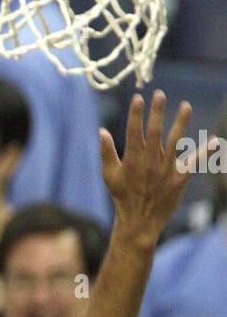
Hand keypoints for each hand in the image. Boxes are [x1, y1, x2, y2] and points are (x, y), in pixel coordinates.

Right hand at [100, 91, 200, 245]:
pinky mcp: (179, 179)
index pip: (133, 131)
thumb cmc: (123, 196)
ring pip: (175, 141)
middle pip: (154, 131)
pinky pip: (194, 163)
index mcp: (132, 159)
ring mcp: (165, 169)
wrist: (139, 221)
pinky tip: (214, 140)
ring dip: (181, 123)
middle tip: (160, 94)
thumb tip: (102, 131)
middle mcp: (150, 161)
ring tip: (186, 106)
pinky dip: (205, 152)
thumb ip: (106, 153)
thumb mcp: (109, 175)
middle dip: (157, 112)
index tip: (139, 98)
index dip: (136, 114)